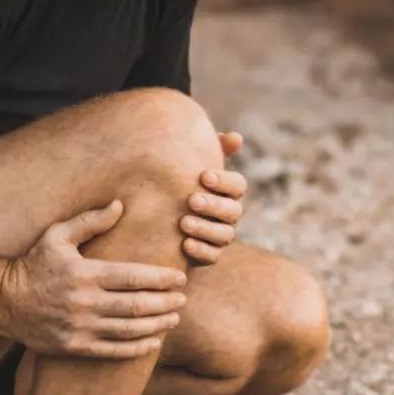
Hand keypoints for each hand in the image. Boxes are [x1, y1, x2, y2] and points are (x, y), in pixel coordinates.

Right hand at [0, 200, 187, 357]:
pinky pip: (112, 351)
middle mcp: (84, 303)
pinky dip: (136, 348)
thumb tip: (119, 205)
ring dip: (156, 325)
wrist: (3, 301)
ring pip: (128, 330)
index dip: (161, 279)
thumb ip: (89, 222)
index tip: (180, 277)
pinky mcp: (74, 347)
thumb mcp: (56, 236)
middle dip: (165, 303)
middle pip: (136, 306)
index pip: (133, 277)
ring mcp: (79, 328)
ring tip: (174, 318)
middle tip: (183, 299)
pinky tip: (153, 342)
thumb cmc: (34, 264)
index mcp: (84, 274)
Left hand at [182, 130, 248, 264]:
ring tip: (183, 222)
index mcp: (227, 191)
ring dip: (205, 228)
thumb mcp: (186, 164)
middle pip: (233, 211)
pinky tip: (184, 244)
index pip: (238, 185)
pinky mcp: (209, 256)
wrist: (155, 216)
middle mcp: (229, 214)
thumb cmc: (176, 182)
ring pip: (225, 235)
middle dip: (213, 205)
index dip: (224, 181)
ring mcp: (220, 236)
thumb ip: (209, 149)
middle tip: (191, 200)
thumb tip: (236, 138)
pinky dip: (201, 250)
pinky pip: (212, 256)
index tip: (202, 176)